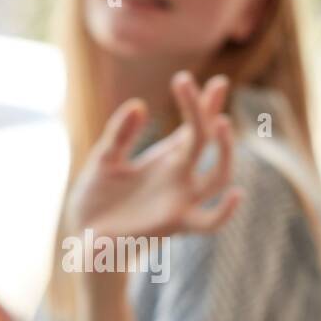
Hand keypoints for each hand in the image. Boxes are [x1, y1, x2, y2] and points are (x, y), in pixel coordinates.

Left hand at [63, 71, 242, 247]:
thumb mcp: (104, 160)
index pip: (194, 128)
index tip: (218, 81)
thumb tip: (139, 105)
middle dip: (210, 112)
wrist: (83, 239)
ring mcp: (180, 200)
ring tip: (219, 122)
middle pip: (206, 142)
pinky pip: (209, 223)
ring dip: (225, 151)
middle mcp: (179, 178)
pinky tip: (236, 194)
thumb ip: (120, 135)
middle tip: (217, 83)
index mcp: (165, 160)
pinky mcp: (175, 223)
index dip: (206, 105)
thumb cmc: (95, 200)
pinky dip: (225, 213)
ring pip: (218, 176)